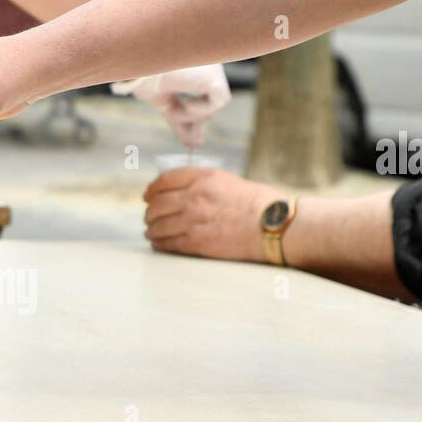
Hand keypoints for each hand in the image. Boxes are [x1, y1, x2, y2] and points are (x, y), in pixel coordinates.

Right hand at [112, 64, 229, 147]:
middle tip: (193, 143)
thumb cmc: (144, 77)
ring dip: (193, 115)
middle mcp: (206, 64)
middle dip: (200, 123)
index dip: (196, 117)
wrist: (137, 66)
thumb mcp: (164, 104)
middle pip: (211, 101)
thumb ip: (180, 122)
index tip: (192, 139)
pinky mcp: (214, 73)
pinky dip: (201, 109)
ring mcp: (212, 66)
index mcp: (194, 67)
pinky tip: (187, 103)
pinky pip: (219, 100)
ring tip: (175, 111)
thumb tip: (193, 145)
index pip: (202, 95)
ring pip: (214, 103)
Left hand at [143, 167, 278, 261]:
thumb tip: (183, 191)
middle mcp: (194, 197)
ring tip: (152, 232)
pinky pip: (168, 243)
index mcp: (203, 178)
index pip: (164, 180)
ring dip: (152, 229)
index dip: (152, 189)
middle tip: (149, 216)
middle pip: (157, 204)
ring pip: (158, 225)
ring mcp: (193, 221)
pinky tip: (159, 243)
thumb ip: (204, 184)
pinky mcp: (197, 242)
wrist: (274, 226)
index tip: (148, 195)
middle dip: (150, 212)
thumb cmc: (259, 203)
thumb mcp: (229, 181)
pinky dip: (160, 243)